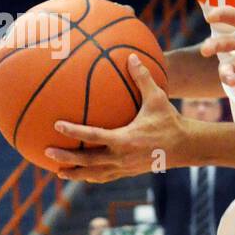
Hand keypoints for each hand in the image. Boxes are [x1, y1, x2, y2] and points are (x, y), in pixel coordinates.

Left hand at [46, 55, 185, 182]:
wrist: (186, 146)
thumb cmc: (170, 121)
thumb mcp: (158, 98)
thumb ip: (142, 78)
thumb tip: (131, 56)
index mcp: (126, 139)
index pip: (94, 136)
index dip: (74, 131)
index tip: (57, 124)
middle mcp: (123, 156)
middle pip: (89, 161)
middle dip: (67, 157)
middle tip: (47, 151)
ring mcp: (125, 167)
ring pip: (95, 174)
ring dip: (76, 173)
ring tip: (58, 171)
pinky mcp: (128, 172)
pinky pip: (105, 177)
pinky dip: (91, 177)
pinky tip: (82, 175)